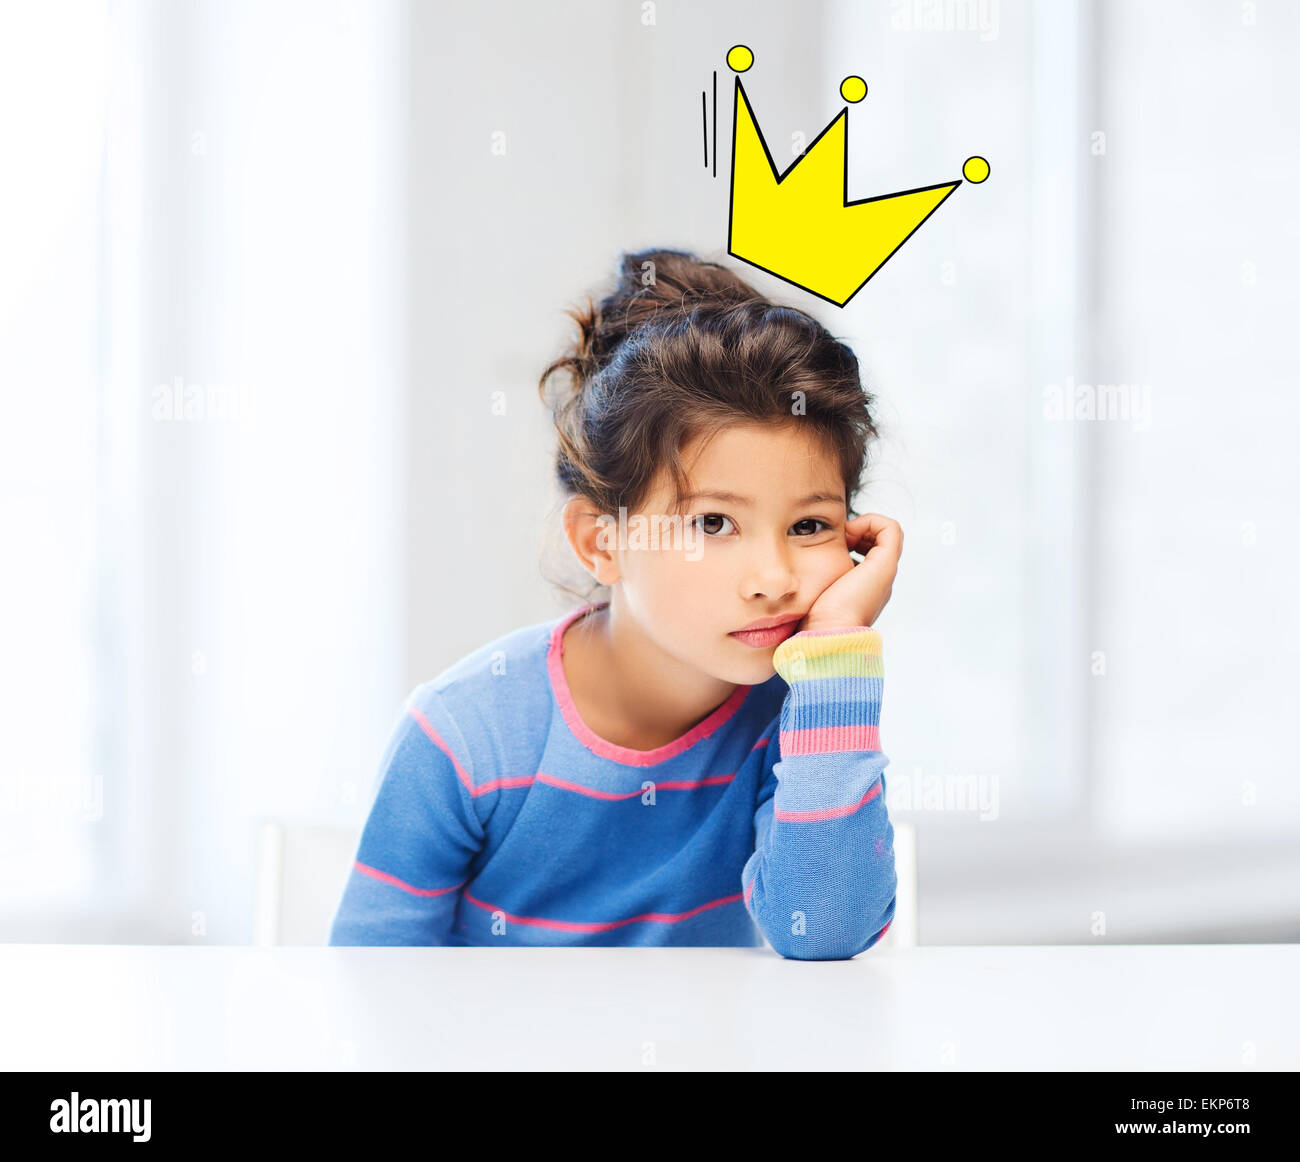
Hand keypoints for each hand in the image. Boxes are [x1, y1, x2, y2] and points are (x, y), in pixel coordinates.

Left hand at [800, 514, 902, 631]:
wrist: (828, 633)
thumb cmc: (814, 619)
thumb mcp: (813, 594)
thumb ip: (813, 581)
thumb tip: (799, 568)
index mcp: (865, 588)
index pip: (866, 553)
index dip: (850, 540)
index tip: (829, 544)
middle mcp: (878, 580)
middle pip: (877, 542)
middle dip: (857, 531)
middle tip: (838, 537)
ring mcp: (884, 572)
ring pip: (886, 534)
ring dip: (863, 525)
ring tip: (844, 535)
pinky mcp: (885, 565)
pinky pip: (890, 528)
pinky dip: (871, 521)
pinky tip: (849, 533)